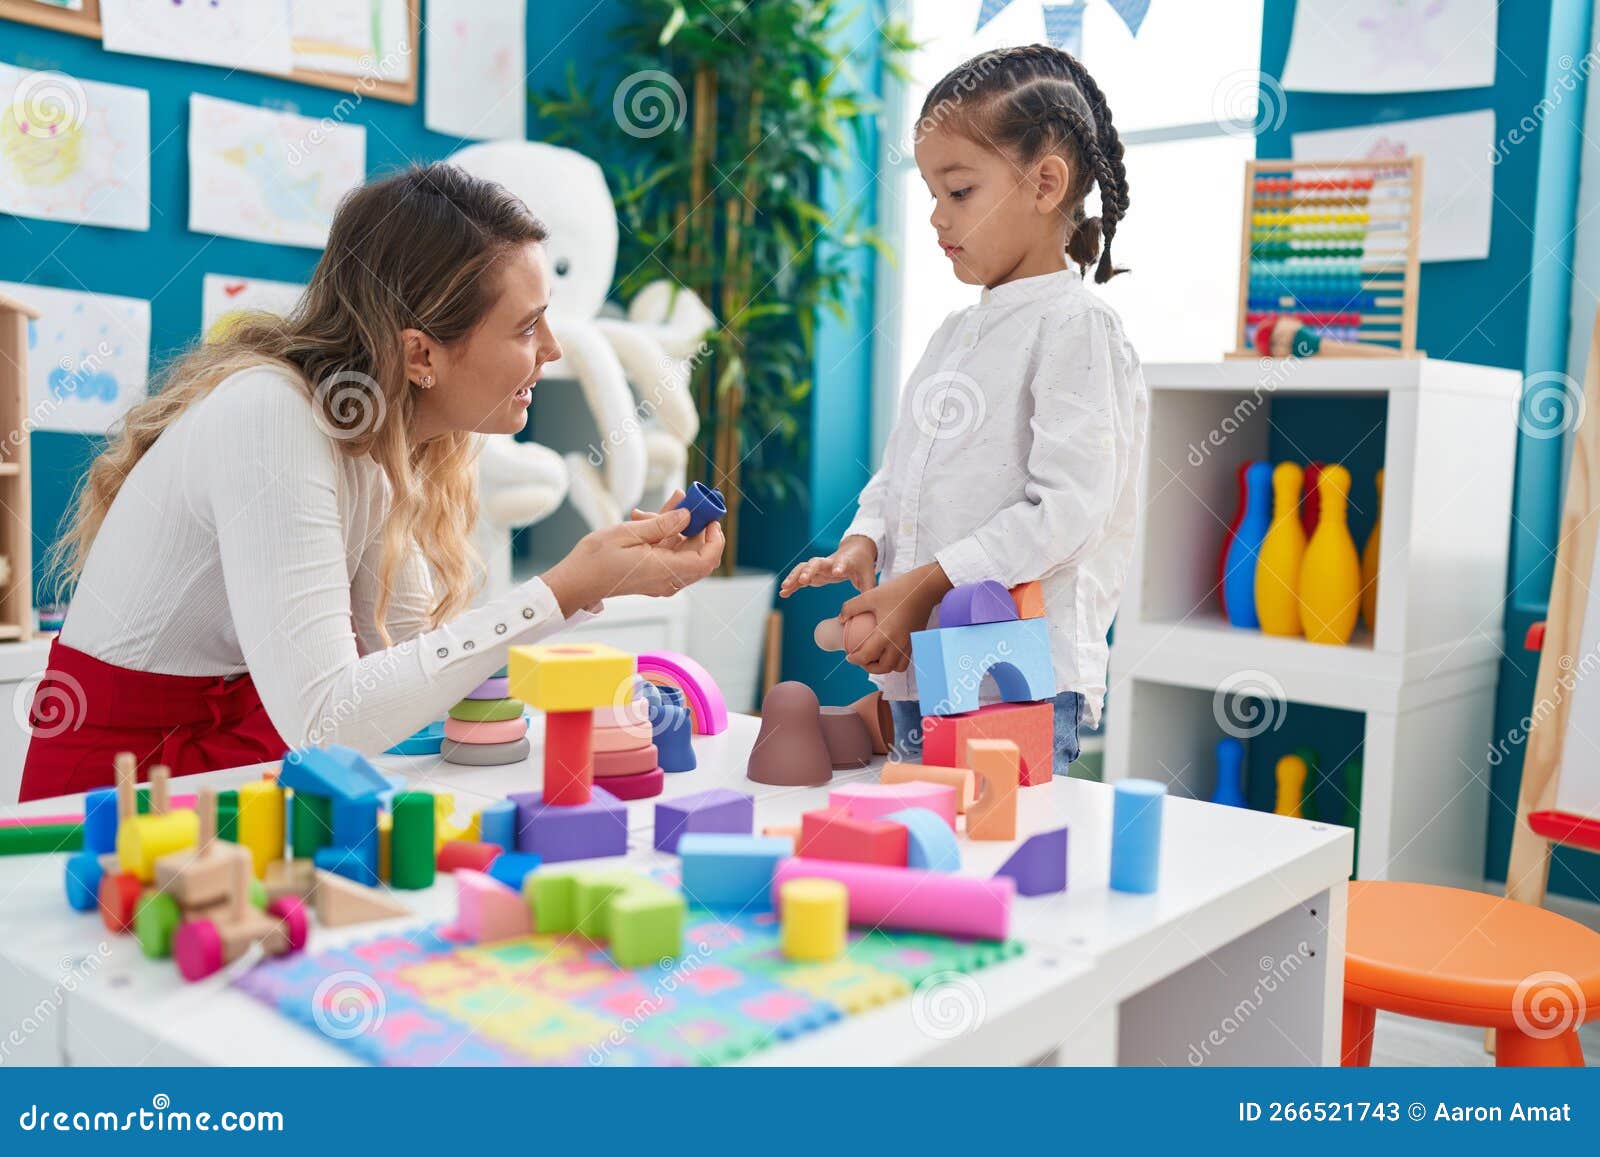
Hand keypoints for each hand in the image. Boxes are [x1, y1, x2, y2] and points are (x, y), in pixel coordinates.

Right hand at [544, 491, 723, 615]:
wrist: (575, 582)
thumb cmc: (595, 559)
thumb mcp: (628, 533)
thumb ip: (661, 525)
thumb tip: (687, 515)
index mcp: (665, 570)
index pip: (706, 559)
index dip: (715, 537)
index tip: (709, 517)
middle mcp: (668, 580)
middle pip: (698, 554)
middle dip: (693, 526)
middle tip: (683, 502)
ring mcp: (661, 580)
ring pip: (682, 551)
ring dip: (672, 528)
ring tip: (646, 511)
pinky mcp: (653, 576)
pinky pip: (668, 555)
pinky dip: (663, 536)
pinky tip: (644, 519)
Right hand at [779, 534, 877, 597]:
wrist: (855, 550)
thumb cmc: (862, 564)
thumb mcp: (869, 577)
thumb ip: (868, 592)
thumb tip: (865, 612)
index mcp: (845, 561)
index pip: (842, 562)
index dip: (839, 566)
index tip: (837, 572)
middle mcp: (829, 562)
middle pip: (816, 562)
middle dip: (809, 570)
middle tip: (803, 579)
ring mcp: (819, 566)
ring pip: (803, 567)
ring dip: (794, 576)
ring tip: (784, 587)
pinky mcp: (814, 572)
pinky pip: (800, 577)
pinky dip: (792, 584)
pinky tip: (783, 593)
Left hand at [838, 562, 952, 675]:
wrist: (926, 588)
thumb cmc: (898, 590)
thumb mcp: (870, 596)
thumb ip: (852, 607)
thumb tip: (840, 618)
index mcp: (887, 634)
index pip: (867, 656)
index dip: (855, 659)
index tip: (849, 657)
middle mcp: (899, 644)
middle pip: (884, 668)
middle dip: (870, 668)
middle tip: (861, 659)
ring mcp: (910, 644)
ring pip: (898, 666)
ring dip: (885, 666)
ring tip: (876, 657)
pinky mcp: (916, 640)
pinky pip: (906, 658)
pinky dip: (896, 659)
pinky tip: (889, 647)